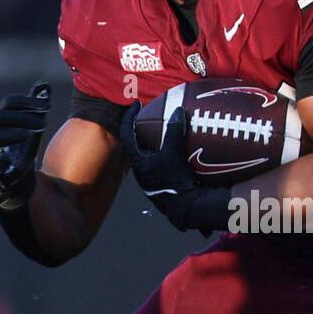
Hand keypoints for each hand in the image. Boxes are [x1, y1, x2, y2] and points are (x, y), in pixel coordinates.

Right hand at [0, 80, 49, 210]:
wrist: (18, 185)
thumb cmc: (21, 153)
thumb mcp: (32, 129)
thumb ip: (35, 108)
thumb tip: (44, 85)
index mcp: (3, 123)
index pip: (9, 103)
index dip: (27, 101)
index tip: (47, 105)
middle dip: (22, 116)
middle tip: (43, 122)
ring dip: (14, 133)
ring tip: (34, 134)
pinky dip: (2, 160)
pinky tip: (16, 158)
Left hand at [120, 104, 229, 233]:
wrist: (185, 207)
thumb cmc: (174, 182)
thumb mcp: (174, 154)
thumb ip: (174, 132)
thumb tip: (178, 111)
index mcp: (138, 161)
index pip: (126, 134)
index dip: (129, 117)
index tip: (136, 105)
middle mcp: (141, 169)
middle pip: (137, 143)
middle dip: (143, 129)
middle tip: (152, 116)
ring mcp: (151, 177)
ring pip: (149, 153)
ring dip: (155, 141)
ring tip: (165, 129)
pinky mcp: (162, 182)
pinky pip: (160, 161)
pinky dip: (165, 151)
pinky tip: (177, 148)